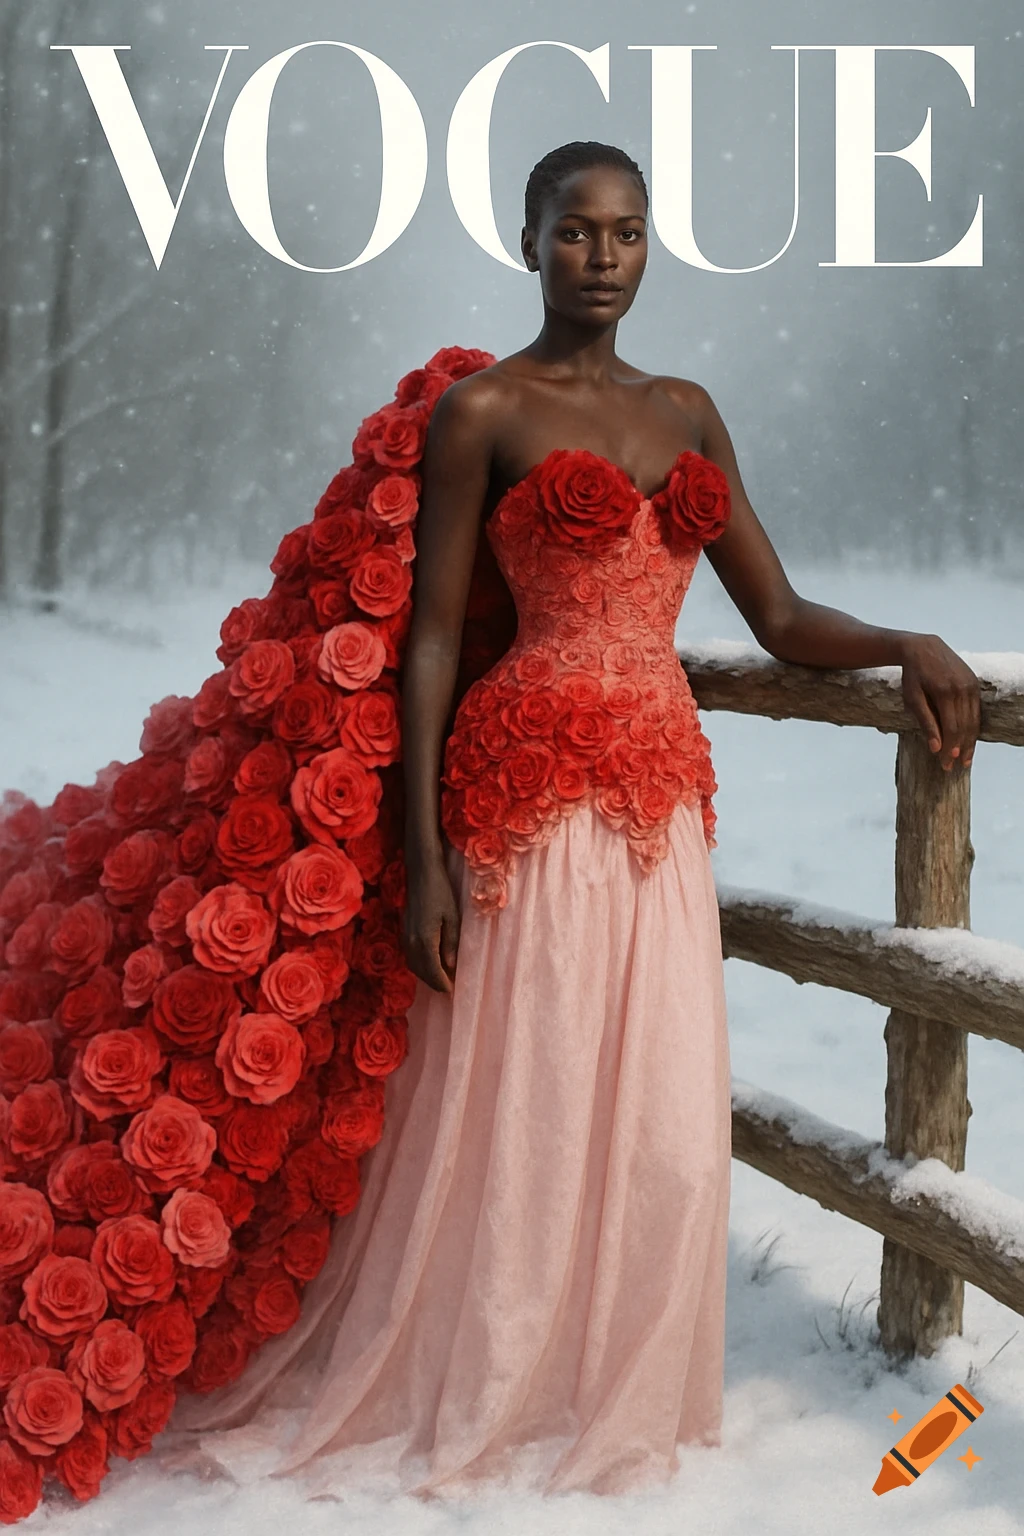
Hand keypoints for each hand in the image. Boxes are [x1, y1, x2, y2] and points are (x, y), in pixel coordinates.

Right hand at [401, 854, 460, 994]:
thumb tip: (450, 967)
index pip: (433, 971)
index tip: (452, 992)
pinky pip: (411, 956)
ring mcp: (406, 936)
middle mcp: (411, 942)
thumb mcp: (452, 918)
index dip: (442, 983)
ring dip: (426, 975)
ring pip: (413, 965)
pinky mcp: (405, 931)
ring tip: (442, 979)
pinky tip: (431, 963)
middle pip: (421, 971)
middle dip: (434, 982)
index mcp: (425, 940)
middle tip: (448, 989)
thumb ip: (451, 944)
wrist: (421, 874)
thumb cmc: (441, 892)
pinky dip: (420, 965)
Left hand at [897, 633, 981, 770]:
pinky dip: (973, 728)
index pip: (951, 728)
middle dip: (959, 749)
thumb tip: (935, 747)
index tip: (945, 764)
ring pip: (973, 721)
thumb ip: (925, 722)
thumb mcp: (912, 698)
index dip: (949, 748)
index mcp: (944, 692)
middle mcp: (962, 688)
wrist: (924, 648)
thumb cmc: (913, 675)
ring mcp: (971, 685)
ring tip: (965, 760)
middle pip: (964, 727)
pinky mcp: (974, 684)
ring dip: (969, 742)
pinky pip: (976, 711)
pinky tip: (969, 741)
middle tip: (953, 767)